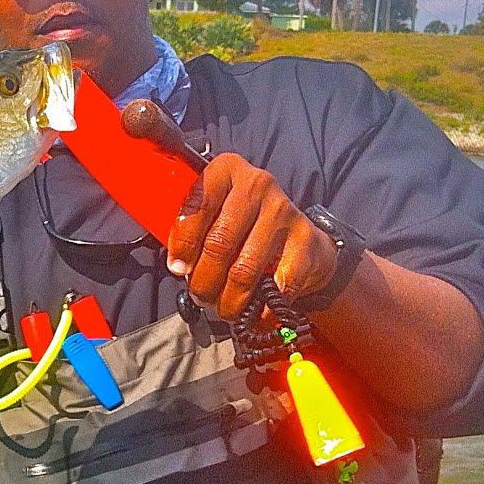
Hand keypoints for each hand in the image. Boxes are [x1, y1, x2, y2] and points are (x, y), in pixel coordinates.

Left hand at [164, 152, 338, 320]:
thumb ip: (191, 229)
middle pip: (219, 242)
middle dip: (203, 279)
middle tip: (199, 296)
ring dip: (228, 298)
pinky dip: (261, 307)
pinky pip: (277, 285)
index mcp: (227, 170)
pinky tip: (254, 312)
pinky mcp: (306, 240)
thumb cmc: (243, 226)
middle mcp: (257, 184)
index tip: (177, 268)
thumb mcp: (214, 213)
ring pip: (244, 269)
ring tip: (222, 307)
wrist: (299, 236)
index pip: (198, 205)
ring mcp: (284, 211)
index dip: (182, 243)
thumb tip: (178, 265)